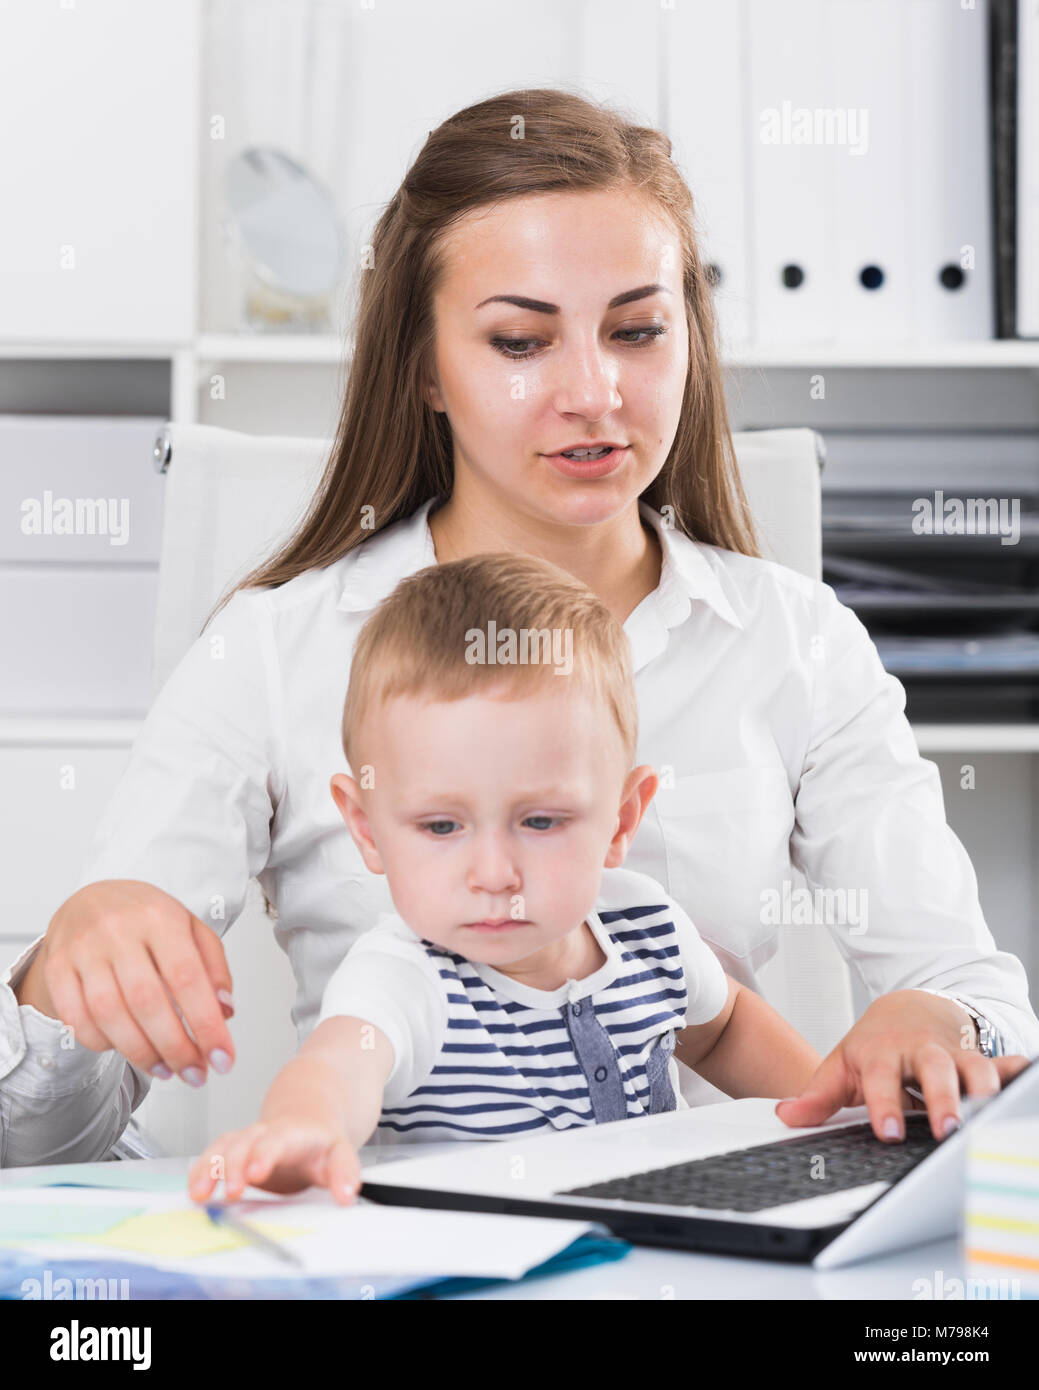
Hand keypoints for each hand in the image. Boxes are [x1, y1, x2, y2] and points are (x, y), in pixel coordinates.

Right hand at [20, 879, 234, 1086]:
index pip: (188, 978)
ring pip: (110, 1015)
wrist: (91, 900)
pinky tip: (124, 1048)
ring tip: (167, 1069)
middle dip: (176, 1048)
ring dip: (141, 1053)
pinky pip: (77, 1018)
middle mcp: (118, 930)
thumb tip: (225, 1012)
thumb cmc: (146, 919)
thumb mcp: (190, 928)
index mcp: (160, 917)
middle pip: (147, 1001)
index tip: (223, 1058)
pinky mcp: (57, 968)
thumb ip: (213, 967)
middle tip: (195, 1074)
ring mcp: (82, 949)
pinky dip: (102, 1043)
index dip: (207, 1025)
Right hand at [187, 1120, 360, 1205]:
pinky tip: (194, 1190)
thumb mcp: (340, 1154)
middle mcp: (263, 1133)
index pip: (277, 1140)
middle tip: (232, 1192)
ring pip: (223, 1147)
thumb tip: (347, 1196)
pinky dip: (200, 1171)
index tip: (256, 1173)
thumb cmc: (320, 1144)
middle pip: (244, 1143)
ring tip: (201, 1195)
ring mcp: (245, 1141)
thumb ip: (344, 1173)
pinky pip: (211, 1156)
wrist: (306, 1121)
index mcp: (292, 1133)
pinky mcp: (232, 1153)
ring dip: (210, 1169)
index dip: (264, 1154)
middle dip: (235, 1166)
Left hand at [774, 989, 1031, 1141]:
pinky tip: (1026, 1082)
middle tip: (949, 1129)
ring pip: (976, 1068)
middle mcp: (921, 1053)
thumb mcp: (841, 1064)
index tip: (888, 1131)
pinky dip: (1017, 1073)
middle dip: (944, 1099)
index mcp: (883, 1054)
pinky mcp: (980, 1059)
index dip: (884, 1104)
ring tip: (987, 1120)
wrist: (908, 1009)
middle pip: (936, 1072)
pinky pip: (1005, 1063)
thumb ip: (817, 1096)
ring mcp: (954, 1055)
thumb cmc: (874, 1046)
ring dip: (985, 1091)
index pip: (881, 1079)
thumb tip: (786, 1116)